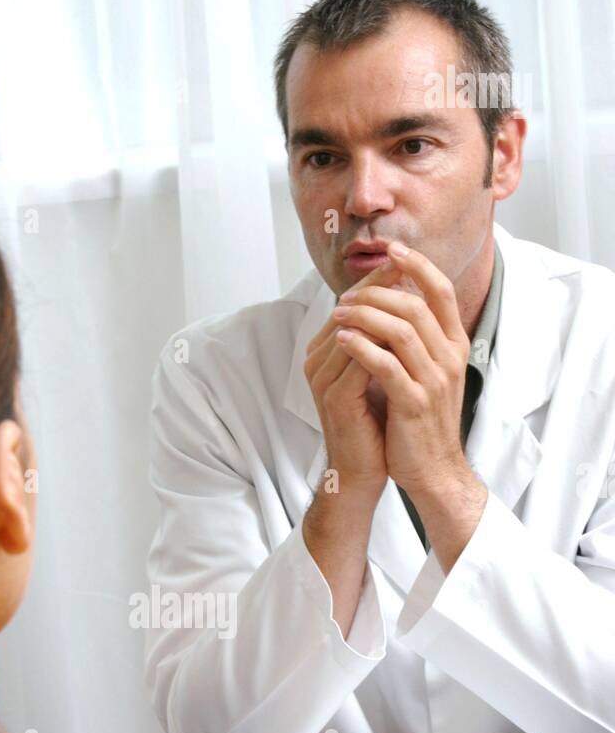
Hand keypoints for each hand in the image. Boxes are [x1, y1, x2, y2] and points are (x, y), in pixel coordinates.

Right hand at [304, 260, 405, 496]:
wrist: (363, 471)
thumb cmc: (373, 424)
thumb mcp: (378, 373)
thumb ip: (380, 340)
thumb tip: (405, 299)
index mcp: (323, 352)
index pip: (350, 304)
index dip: (377, 281)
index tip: (406, 261)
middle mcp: (316, 361)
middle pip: (349, 311)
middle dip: (381, 289)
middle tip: (408, 266)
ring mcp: (321, 379)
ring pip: (356, 331)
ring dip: (386, 312)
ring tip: (415, 295)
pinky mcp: (334, 397)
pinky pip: (361, 360)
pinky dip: (385, 344)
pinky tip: (411, 332)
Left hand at [331, 242, 473, 499]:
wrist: (434, 469)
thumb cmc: (423, 421)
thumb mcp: (429, 374)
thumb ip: (418, 340)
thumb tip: (394, 303)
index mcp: (455, 345)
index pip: (441, 290)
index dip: (417, 265)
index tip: (391, 249)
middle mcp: (449, 358)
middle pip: (417, 304)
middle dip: (378, 291)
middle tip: (346, 294)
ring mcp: (434, 380)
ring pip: (402, 330)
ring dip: (365, 315)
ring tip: (337, 313)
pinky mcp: (414, 402)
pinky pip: (386, 365)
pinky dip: (362, 347)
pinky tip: (342, 339)